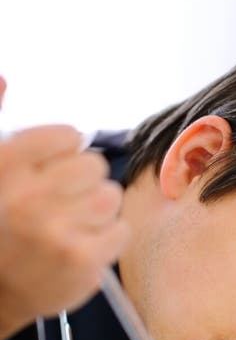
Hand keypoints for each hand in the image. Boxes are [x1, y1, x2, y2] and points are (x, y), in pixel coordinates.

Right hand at [0, 88, 129, 339]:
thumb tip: (5, 78)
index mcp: (6, 166)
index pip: (69, 136)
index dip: (66, 154)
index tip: (53, 173)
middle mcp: (29, 196)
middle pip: (94, 165)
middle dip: (83, 183)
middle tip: (64, 203)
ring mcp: (58, 230)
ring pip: (110, 196)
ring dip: (98, 210)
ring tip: (74, 225)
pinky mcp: (82, 260)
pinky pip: (121, 230)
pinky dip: (109, 238)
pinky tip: (85, 245)